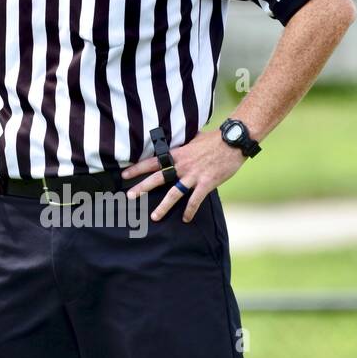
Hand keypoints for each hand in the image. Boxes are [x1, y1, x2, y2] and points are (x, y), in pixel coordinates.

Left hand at [121, 129, 243, 221]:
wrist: (233, 141)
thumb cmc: (214, 139)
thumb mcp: (194, 138)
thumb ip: (183, 144)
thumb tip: (176, 141)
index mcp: (178, 154)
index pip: (152, 162)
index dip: (137, 168)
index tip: (124, 175)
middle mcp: (182, 165)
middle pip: (158, 178)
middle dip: (142, 187)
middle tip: (130, 196)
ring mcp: (194, 175)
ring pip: (174, 193)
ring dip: (163, 206)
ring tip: (154, 217)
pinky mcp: (206, 183)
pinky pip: (196, 200)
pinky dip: (190, 210)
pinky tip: (186, 219)